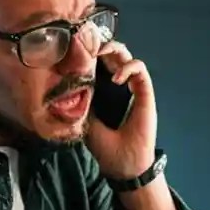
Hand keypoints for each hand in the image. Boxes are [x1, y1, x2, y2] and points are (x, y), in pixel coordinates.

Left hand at [85, 40, 156, 179]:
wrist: (123, 164)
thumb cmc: (104, 146)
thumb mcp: (83, 119)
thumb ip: (78, 99)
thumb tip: (65, 79)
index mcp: (104, 91)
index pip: (99, 63)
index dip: (89, 53)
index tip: (75, 50)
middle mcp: (119, 86)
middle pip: (113, 54)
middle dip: (100, 45)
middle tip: (88, 47)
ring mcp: (133, 87)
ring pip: (126, 55)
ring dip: (113, 49)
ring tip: (100, 54)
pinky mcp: (145, 92)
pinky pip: (139, 68)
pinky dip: (128, 67)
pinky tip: (116, 79)